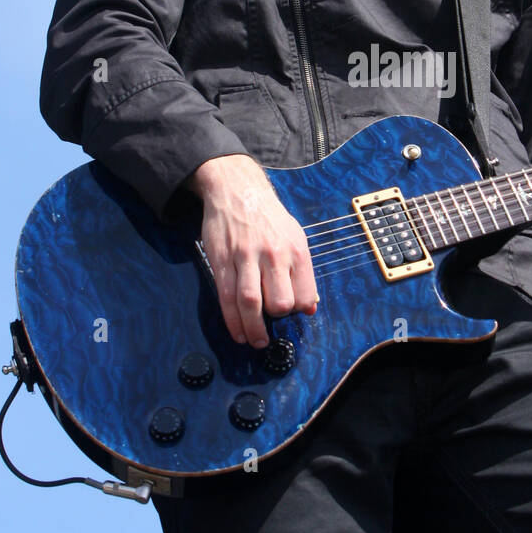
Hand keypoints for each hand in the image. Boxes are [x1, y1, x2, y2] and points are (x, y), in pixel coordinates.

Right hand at [188, 154, 317, 346]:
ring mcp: (245, 257)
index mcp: (296, 250)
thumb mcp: (296, 238)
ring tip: (255, 342)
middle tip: (270, 325)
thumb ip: (303, 274)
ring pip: (250, 303)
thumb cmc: (269, 218)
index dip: (298, 310)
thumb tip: (309, 308)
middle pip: (279, 302)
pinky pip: (226, 296)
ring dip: (252, 329)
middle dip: (275, 320)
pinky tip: (237, 332)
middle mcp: (273, 254)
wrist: (238, 190)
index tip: (290, 313)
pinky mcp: (222, 260)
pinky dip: (232, 320)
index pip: (303, 294)